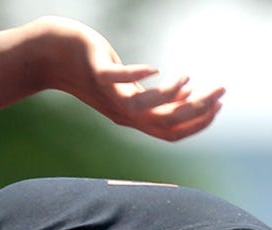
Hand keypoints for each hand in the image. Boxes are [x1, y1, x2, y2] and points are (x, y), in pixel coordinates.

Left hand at [29, 17, 223, 141]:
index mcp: (132, 116)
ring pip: (144, 108)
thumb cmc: (93, 68)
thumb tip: (186, 94)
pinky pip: (118, 80)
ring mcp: (108, 94)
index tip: (219, 106)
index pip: (170, 133)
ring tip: (188, 78)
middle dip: (198, 111)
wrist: (50, 55)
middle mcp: (121, 112)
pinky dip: (138, 76)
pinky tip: (155, 68)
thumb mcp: (130, 85)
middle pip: (165, 123)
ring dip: (172, 95)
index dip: (197, 124)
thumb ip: (155, 95)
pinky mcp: (96, 73)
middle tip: (221, 90)